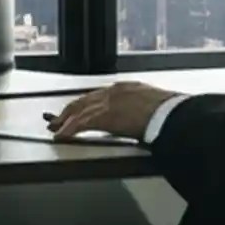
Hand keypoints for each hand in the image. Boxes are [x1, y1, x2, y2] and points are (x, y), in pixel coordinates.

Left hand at [43, 82, 178, 139]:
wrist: (168, 114)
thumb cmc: (167, 111)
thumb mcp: (153, 102)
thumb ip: (141, 106)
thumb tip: (139, 116)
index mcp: (125, 88)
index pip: (97, 95)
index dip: (85, 103)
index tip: (78, 110)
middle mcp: (113, 92)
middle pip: (84, 100)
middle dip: (70, 110)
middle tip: (58, 119)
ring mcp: (107, 103)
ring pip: (78, 110)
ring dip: (65, 120)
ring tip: (56, 128)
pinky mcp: (103, 117)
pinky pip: (80, 123)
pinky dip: (69, 130)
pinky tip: (61, 136)